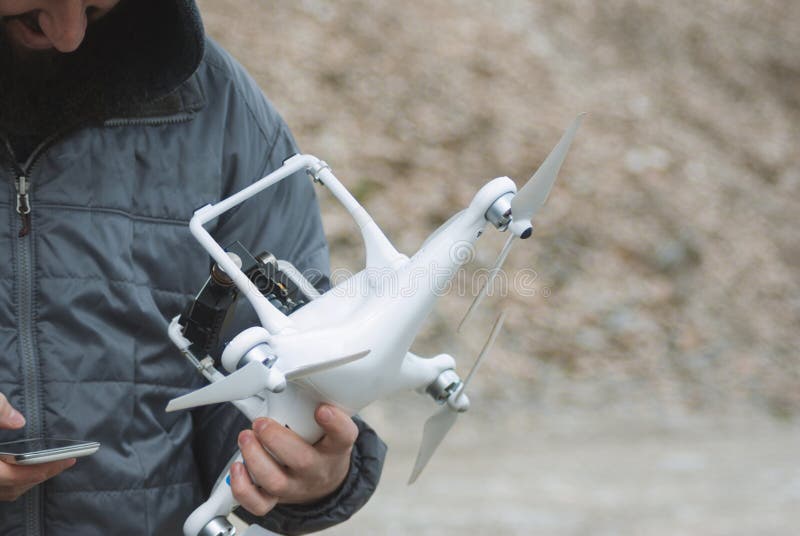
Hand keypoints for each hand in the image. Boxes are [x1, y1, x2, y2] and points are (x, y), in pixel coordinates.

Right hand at [0, 392, 75, 501]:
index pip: (14, 475)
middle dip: (43, 473)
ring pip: (8, 490)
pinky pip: (2, 488)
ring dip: (31, 478)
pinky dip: (17, 480)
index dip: (43, 468)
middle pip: (14, 486)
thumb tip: (19, 421)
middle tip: (69, 460)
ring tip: (55, 464)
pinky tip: (29, 467)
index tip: (69, 459)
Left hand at [231, 404, 357, 515]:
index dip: (335, 423)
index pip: (344, 436)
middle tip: (261, 422)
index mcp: (335, 447)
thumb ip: (310, 404)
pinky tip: (238, 466)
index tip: (322, 409)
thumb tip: (281, 377)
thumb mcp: (327, 425)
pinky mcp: (276, 500)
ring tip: (245, 437)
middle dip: (276, 439)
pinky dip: (243, 488)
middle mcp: (317, 469)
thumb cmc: (320, 445)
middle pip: (302, 460)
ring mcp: (295, 487)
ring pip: (275, 482)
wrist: (323, 481)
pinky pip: (258, 504)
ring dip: (254, 458)